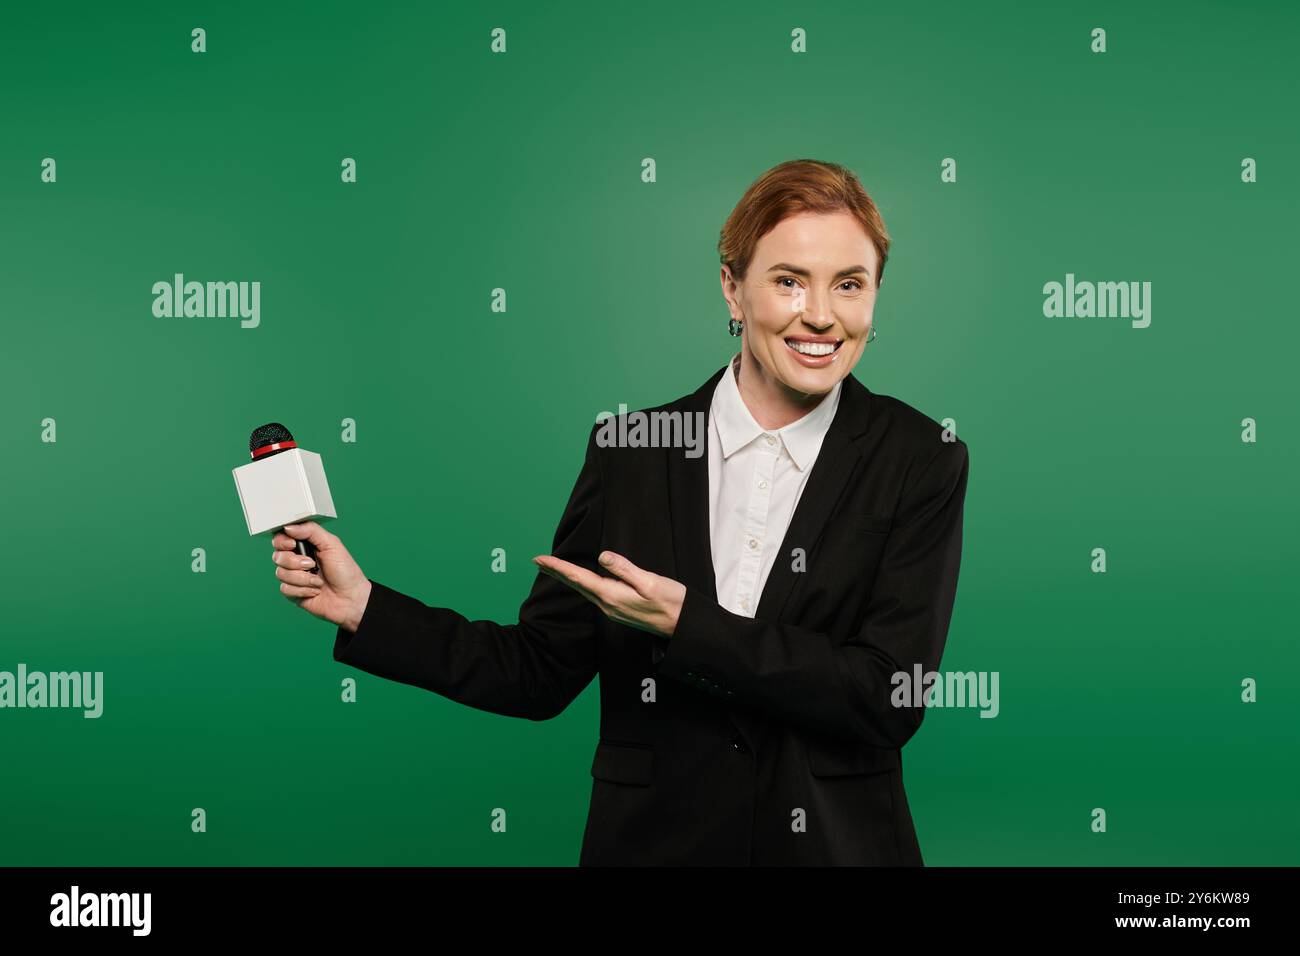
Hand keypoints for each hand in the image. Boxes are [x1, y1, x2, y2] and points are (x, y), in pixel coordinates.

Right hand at [272, 521, 371, 632]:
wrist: (351, 598)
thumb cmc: (345, 571)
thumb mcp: (332, 544)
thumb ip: (311, 531)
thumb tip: (289, 527)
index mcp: (305, 546)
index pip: (281, 539)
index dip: (282, 541)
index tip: (292, 544)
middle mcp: (297, 561)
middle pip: (277, 556)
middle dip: (294, 562)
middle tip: (311, 564)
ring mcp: (294, 577)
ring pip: (280, 573)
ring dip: (302, 578)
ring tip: (318, 580)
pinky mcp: (293, 593)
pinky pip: (285, 589)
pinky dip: (302, 590)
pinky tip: (315, 591)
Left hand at [533, 550, 685, 637]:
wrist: (682, 626)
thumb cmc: (671, 602)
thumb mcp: (649, 582)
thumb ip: (625, 569)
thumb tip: (602, 557)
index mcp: (612, 596)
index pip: (578, 578)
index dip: (557, 568)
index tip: (539, 560)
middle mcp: (608, 605)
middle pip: (576, 585)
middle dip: (556, 572)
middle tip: (537, 561)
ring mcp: (613, 609)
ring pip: (584, 590)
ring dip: (567, 578)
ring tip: (553, 568)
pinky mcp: (619, 610)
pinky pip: (594, 594)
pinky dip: (581, 584)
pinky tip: (580, 580)